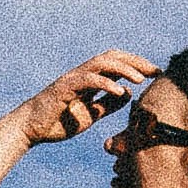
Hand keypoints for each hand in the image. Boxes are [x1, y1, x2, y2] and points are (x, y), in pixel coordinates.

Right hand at [7, 52, 155, 150]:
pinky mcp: (64, 87)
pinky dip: (106, 83)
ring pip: (102, 63)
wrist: (31, 130)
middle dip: (136, 61)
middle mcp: (82, 73)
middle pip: (113, 57)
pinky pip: (88, 80)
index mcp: (90, 79)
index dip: (137, 65)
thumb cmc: (58, 123)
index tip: (156, 74)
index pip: (117, 63)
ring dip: (124, 69)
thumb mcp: (91, 114)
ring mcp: (73, 78)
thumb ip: (108, 104)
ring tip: (140, 79)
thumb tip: (128, 95)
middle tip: (154, 71)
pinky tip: (120, 91)